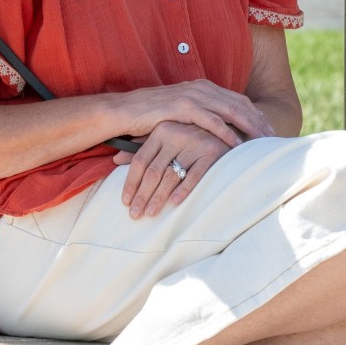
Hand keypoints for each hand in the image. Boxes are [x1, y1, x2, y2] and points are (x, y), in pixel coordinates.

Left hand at [112, 121, 232, 219]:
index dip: (130, 182)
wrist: (229, 130)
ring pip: (171, 176)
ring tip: (150, 213)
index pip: (140, 160)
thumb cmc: (192, 137)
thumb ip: (143, 147)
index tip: (125, 201)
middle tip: (134, 214)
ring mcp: (195, 143)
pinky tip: (174, 204)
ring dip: (159, 197)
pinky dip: (184, 190)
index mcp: (162, 130)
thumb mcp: (166, 138)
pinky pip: (195, 176)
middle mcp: (176, 135)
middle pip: (153, 171)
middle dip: (142, 195)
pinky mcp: (213, 153)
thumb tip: (116, 159)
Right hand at [120, 80, 273, 147]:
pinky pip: (211, 121)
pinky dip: (227, 133)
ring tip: (263, 143)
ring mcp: (192, 96)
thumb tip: (215, 128)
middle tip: (274, 138)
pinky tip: (237, 145)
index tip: (269, 128)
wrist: (124, 111)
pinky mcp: (183, 107)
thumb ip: (198, 114)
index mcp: (202, 87)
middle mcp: (201, 88)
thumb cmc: (150, 116)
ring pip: (230, 111)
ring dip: (249, 127)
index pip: (237, 99)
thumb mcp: (179, 112)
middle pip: (239, 104)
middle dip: (259, 121)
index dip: (255, 114)